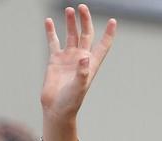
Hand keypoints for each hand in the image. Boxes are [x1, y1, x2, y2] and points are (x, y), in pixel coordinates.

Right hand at [42, 5, 116, 120]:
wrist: (56, 109)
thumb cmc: (71, 102)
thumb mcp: (79, 87)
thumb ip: (82, 72)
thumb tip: (84, 57)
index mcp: (91, 64)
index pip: (103, 45)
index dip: (109, 34)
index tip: (113, 21)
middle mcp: (81, 58)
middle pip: (86, 34)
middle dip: (85, 20)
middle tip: (82, 7)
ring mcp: (68, 57)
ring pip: (71, 35)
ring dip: (70, 23)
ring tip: (69, 10)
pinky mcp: (55, 59)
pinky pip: (54, 42)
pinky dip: (51, 31)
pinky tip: (48, 21)